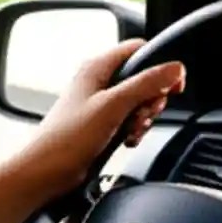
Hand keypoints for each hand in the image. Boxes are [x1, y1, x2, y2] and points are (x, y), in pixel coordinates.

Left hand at [19, 38, 184, 193]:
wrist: (47, 172)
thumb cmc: (67, 138)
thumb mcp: (113, 106)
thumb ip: (146, 84)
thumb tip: (174, 69)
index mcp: (97, 67)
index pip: (139, 50)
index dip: (160, 65)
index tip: (173, 85)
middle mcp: (98, 82)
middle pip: (143, 79)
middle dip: (151, 99)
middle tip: (142, 114)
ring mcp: (100, 104)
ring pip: (138, 103)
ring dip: (142, 119)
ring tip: (130, 130)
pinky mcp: (102, 125)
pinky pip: (129, 121)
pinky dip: (133, 131)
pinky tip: (126, 140)